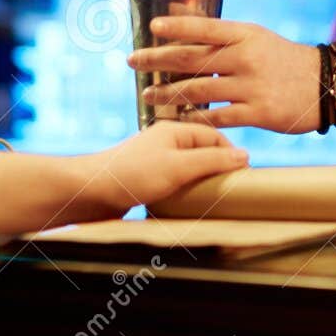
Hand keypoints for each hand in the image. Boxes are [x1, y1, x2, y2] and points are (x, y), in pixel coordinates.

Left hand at [79, 120, 248, 214]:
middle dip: (218, 168)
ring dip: (202, 182)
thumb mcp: (178, 166)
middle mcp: (167, 142)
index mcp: (175, 131)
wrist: (91, 191)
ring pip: (190, 169)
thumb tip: (243, 156)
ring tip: (212, 198)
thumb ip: (211, 160)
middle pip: (203, 152)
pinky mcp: (148, 178)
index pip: (215, 136)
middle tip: (231, 189)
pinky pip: (176, 182)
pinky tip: (189, 204)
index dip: (231, 154)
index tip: (244, 174)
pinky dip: (186, 191)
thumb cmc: (132, 175)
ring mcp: (157, 160)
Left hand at [128, 17, 322, 133]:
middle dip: (157, 60)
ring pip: (199, 90)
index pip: (205, 27)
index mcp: (245, 35)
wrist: (323, 84)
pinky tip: (178, 119)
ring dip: (169, 94)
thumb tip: (180, 21)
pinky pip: (218, 117)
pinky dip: (195, 118)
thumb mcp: (256, 37)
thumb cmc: (281, 59)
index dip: (177, 27)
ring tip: (147, 95)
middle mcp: (245, 57)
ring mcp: (251, 85)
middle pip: (193, 58)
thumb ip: (221, 34)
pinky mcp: (258, 112)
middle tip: (132, 61)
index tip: (151, 27)